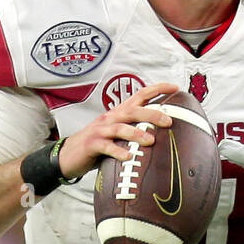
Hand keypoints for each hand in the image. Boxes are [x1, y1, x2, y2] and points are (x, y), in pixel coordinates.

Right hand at [57, 82, 178, 179]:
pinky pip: (106, 147)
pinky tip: (128, 157)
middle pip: (133, 111)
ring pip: (120, 128)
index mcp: (119, 113)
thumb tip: (162, 134)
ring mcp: (100, 131)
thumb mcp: (117, 134)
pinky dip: (118, 151)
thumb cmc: (97, 144)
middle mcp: (110, 118)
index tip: (175, 87)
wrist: (68, 155)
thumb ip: (135, 131)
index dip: (157, 89)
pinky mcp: (92, 144)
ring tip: (150, 141)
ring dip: (136, 134)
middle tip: (168, 121)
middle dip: (151, 114)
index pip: (140, 95)